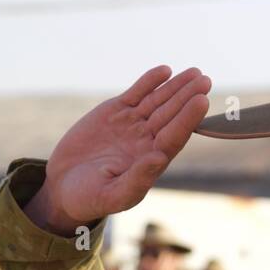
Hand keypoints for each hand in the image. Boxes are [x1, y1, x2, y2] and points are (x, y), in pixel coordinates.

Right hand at [26, 66, 210, 234]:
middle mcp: (146, 141)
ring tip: (195, 72)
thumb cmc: (90, 198)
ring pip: (158, 101)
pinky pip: (136, 94)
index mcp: (150, 161)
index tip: (202, 101)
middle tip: (205, 79)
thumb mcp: (112, 195)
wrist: (64, 186)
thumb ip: (137, 180)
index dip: (188, 119)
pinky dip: (150, 82)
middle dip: (188, 97)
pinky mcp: (116, 112)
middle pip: (171, 115)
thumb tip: (159, 159)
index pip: (174, 136)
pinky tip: (165, 71)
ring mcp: (132, 124)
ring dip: (176, 86)